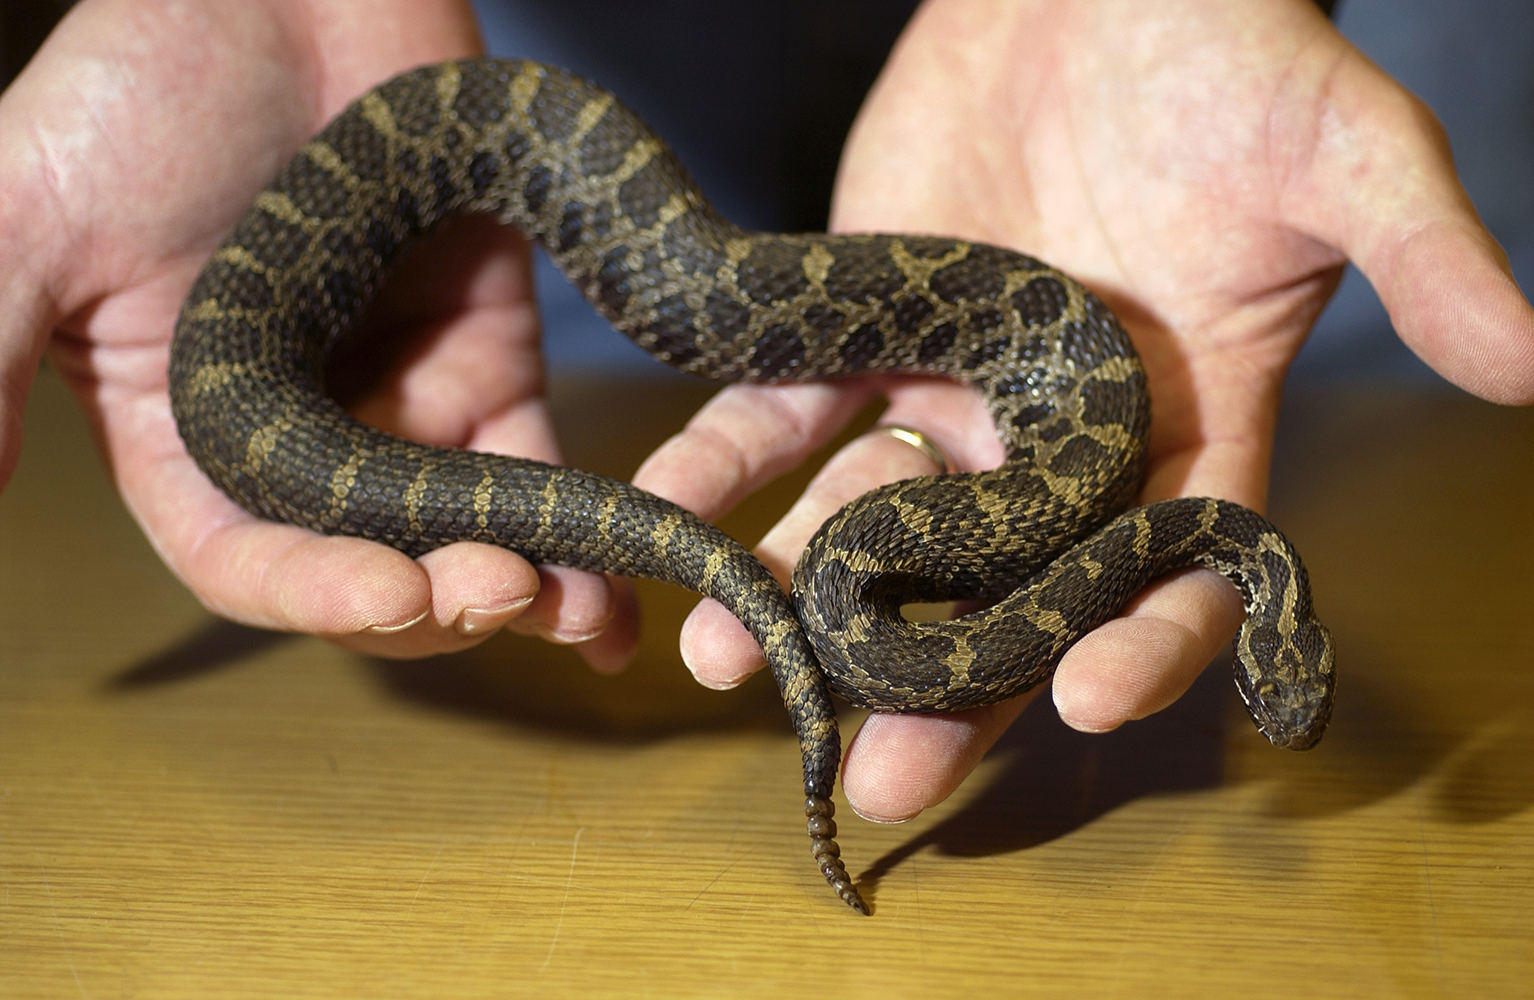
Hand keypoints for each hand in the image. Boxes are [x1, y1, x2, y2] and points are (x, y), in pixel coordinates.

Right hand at [0, 0, 635, 666]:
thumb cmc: (153, 77)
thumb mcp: (34, 207)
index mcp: (187, 433)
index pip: (246, 557)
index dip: (313, 592)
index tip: (390, 593)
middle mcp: (298, 440)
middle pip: (369, 566)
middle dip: (436, 598)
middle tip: (503, 590)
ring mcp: (400, 409)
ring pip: (462, 538)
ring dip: (520, 587)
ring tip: (578, 608)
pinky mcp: (488, 366)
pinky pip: (536, 468)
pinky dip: (580, 529)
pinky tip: (614, 598)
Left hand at [634, 0, 1533, 821]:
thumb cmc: (1236, 57)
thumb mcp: (1341, 151)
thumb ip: (1426, 254)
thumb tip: (1533, 359)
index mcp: (1183, 433)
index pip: (1170, 570)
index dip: (1145, 641)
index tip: (1094, 695)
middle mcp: (1051, 447)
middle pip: (998, 594)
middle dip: (941, 681)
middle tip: (885, 774)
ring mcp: (947, 404)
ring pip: (870, 527)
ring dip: (800, 597)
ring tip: (732, 663)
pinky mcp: (857, 343)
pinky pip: (783, 422)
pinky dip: (726, 467)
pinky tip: (671, 511)